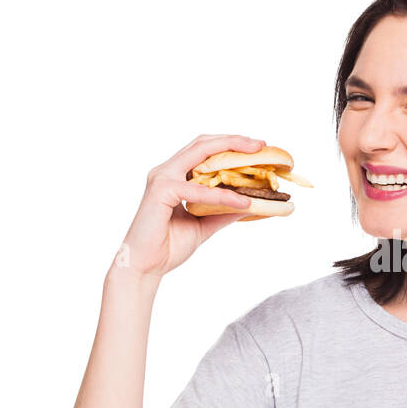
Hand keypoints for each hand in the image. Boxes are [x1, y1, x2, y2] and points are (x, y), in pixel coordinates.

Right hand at [118, 134, 266, 277]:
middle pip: (203, 144)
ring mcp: (161, 178)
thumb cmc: (168, 245)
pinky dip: (222, 194)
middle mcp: (166, 171)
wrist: (145, 267)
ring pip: (200, 154)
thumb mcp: (204, 224)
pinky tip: (243, 201)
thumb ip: (223, 210)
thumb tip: (252, 203)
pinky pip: (198, 189)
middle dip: (234, 140)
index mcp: (174, 175)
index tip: (257, 147)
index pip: (203, 150)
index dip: (229, 144)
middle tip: (261, 144)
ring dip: (230, 151)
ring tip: (256, 155)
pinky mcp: (161, 192)